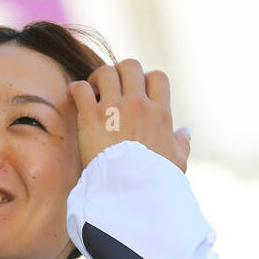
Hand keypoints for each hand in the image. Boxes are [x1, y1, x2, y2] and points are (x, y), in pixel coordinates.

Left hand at [67, 59, 191, 172]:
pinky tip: (74, 96)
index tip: (135, 91)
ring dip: (97, 77)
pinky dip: (76, 88)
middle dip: (119, 71)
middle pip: (131, 66)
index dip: (145, 78)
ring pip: (106, 71)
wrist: (128, 193)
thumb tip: (185, 131)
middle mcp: (139, 105)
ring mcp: (115, 108)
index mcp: (160, 113)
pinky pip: (81, 88)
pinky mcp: (91, 117)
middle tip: (110, 87)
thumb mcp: (176, 164)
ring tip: (93, 91)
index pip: (157, 77)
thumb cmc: (153, 182)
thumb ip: (182, 145)